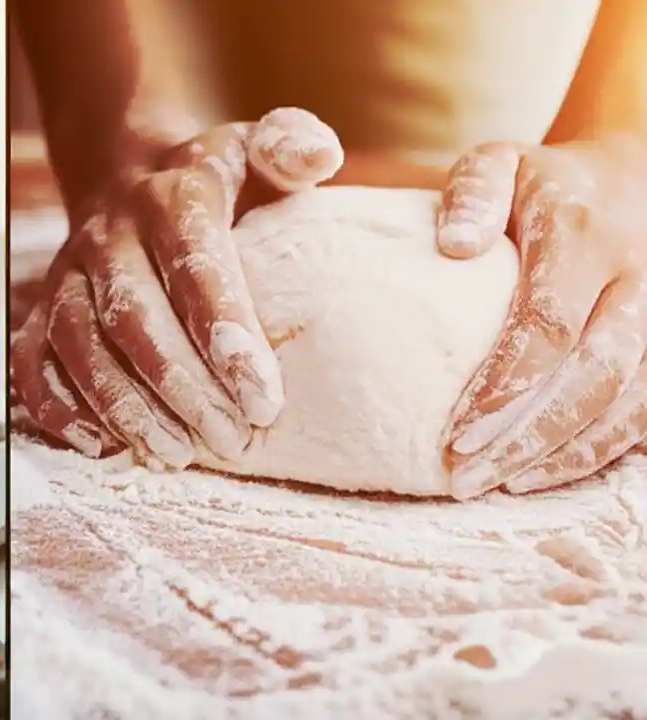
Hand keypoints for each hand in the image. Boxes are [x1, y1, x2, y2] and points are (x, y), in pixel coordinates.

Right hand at [10, 108, 343, 467]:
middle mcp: (109, 234)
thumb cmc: (211, 180)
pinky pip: (31, 360)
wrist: (125, 173)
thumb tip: (318, 158)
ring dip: (123, 406)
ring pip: (79, 344)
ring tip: (175, 453)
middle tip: (230, 440)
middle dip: (180, 386)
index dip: (225, 334)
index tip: (263, 401)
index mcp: (171, 196)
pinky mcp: (42, 307)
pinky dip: (56, 406)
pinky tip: (96, 445)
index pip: (195, 266)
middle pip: (133, 317)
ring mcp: (68, 273)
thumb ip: (292, 145)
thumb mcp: (255, 149)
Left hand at [436, 135, 646, 495]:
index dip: (506, 387)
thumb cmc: (551, 182)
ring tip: (502, 485)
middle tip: (467, 479)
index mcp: (586, 235)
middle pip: (593, 377)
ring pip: (630, 405)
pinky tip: (549, 473)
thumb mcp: (504, 162)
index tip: (457, 435)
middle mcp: (639, 278)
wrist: (641, 173)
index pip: (549, 325)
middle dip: (528, 437)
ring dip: (566, 455)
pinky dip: (602, 450)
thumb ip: (473, 192)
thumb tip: (454, 244)